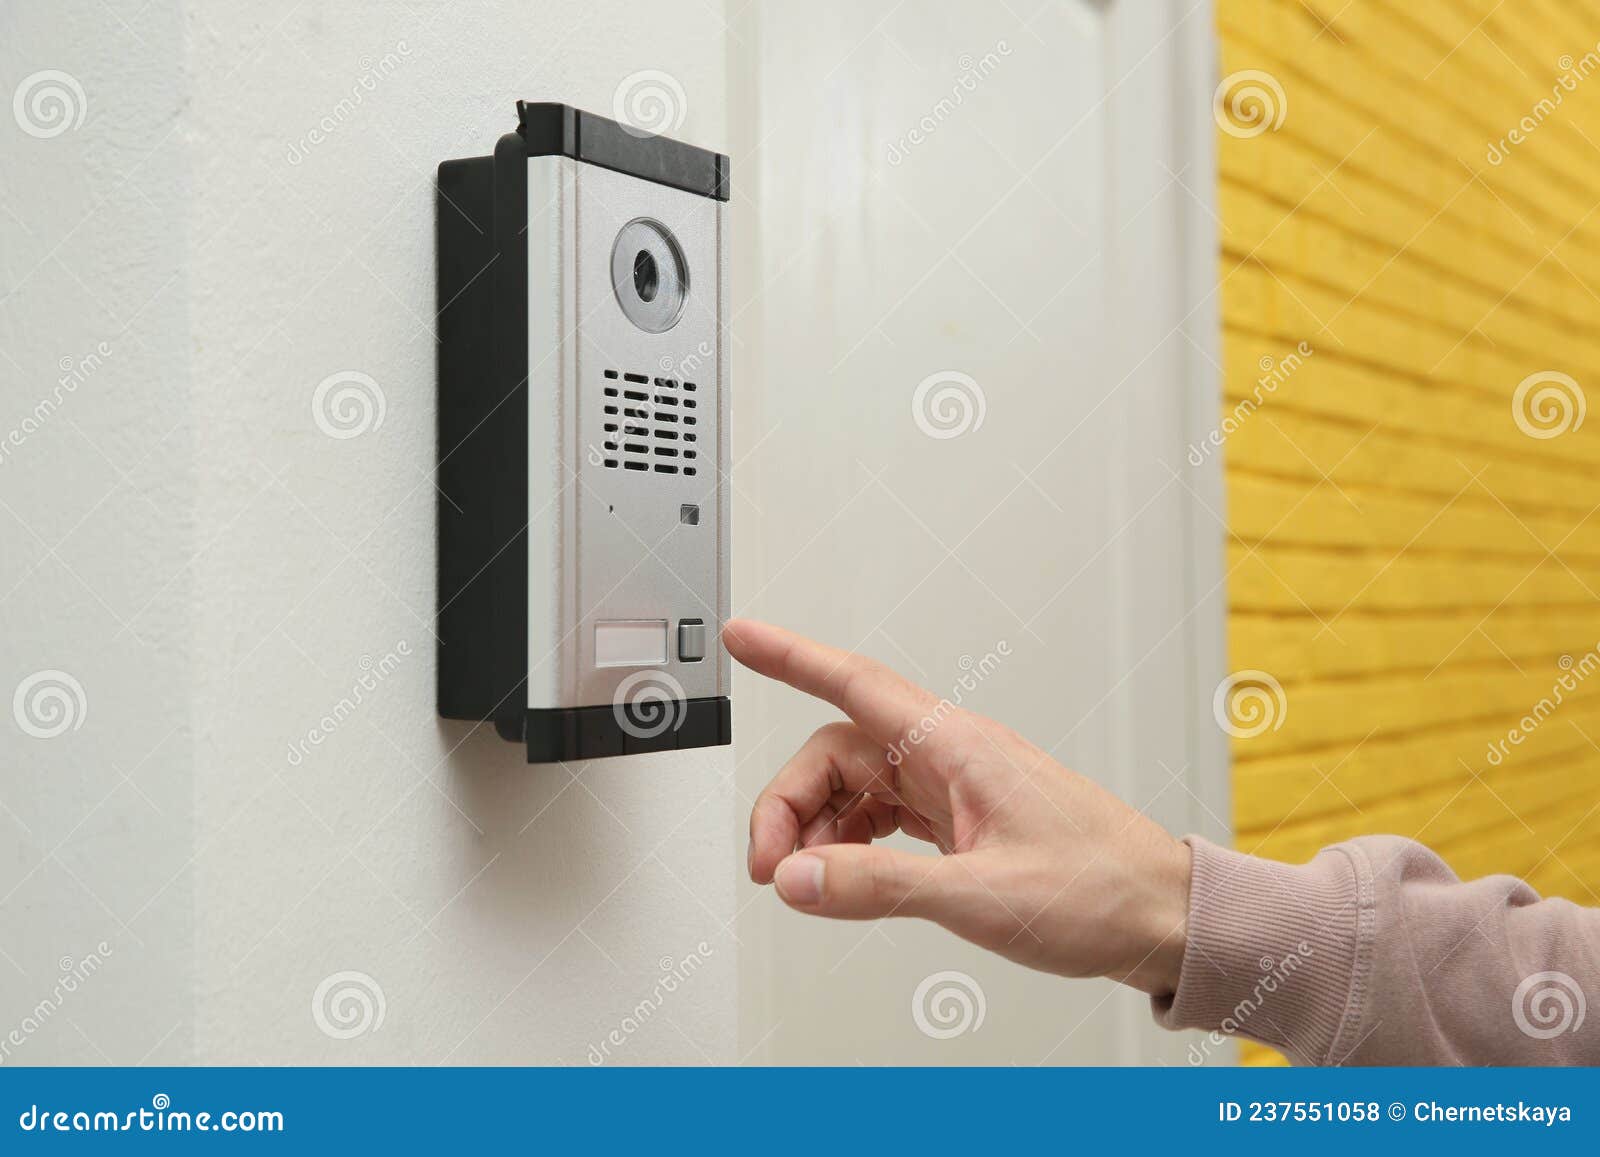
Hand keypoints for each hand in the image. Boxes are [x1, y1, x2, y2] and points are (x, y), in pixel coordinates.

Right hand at [723, 618, 1192, 996]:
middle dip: (790, 803)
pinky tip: (848, 878)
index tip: (743, 637)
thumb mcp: (980, 895)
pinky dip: (853, 843)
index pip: (854, 684)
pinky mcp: (964, 818)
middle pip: (838, 751)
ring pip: (858, 785)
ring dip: (819, 828)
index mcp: (957, 747)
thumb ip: (879, 886)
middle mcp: (951, 755)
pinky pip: (885, 814)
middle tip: (771, 868)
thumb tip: (798, 879)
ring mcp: (958, 786)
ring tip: (806, 882)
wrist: (1164, 916)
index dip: (791, 656)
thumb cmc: (1101, 892)